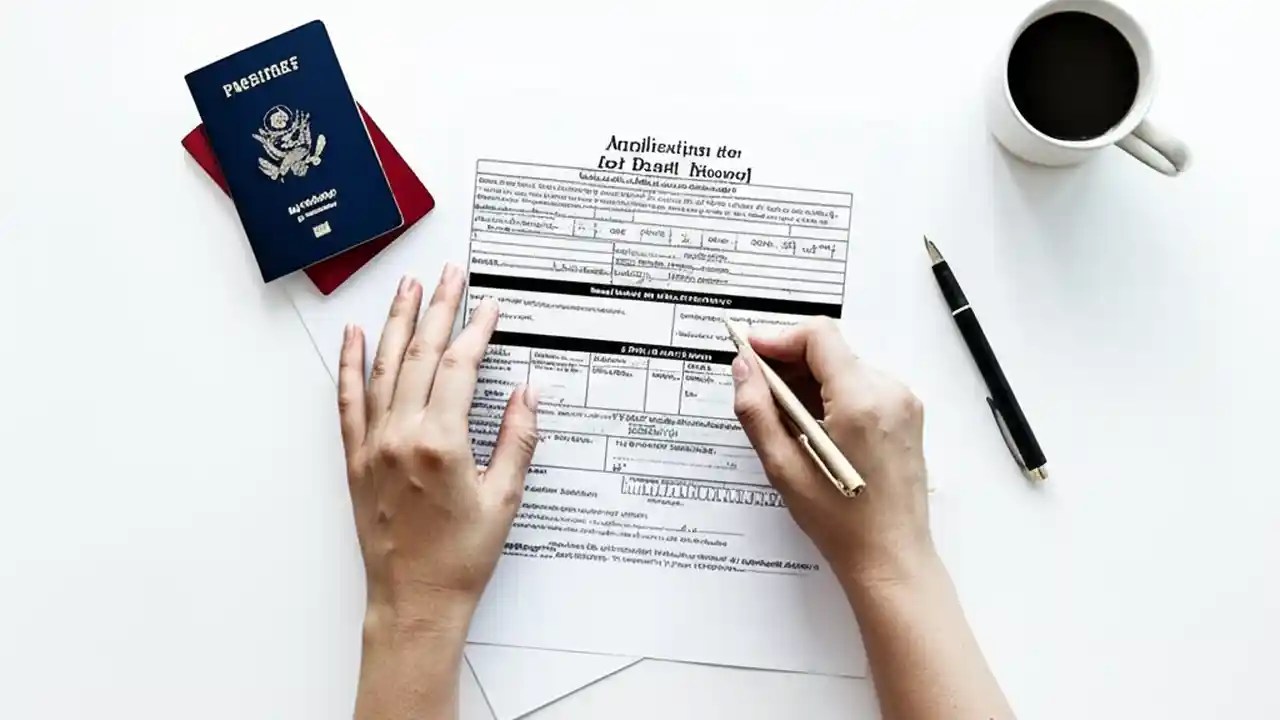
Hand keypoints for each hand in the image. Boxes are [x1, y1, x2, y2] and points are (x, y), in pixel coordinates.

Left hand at [337, 266, 539, 640]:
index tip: (489, 309)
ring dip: (397, 323)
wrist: (414, 600)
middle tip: (449, 276)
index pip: (459, 368)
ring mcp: (373, 445)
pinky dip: (351, 365)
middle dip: (438, 309)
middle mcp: (401, 437)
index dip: (476, 332)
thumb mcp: (504, 498)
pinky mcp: (356, 459)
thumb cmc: (459, 558)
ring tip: (407, 288)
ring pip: (384, 368)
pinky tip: (356, 337)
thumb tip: (528, 393)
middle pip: (421, 355)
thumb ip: (517, 439)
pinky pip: (349, 401)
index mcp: (441, 443)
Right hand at [730, 317, 931, 591]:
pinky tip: (812, 427)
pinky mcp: (905, 416)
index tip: (750, 350)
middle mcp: (889, 392)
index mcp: (861, 401)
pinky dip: (831, 395)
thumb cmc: (843, 524)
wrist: (892, 558)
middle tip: (757, 389)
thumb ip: (758, 410)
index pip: (818, 336)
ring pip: (844, 367)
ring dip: (809, 381)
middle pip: (830, 350)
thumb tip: (743, 367)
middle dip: (789, 362)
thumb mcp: (784, 467)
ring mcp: (903, 403)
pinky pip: (862, 386)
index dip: (778, 337)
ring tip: (784, 419)